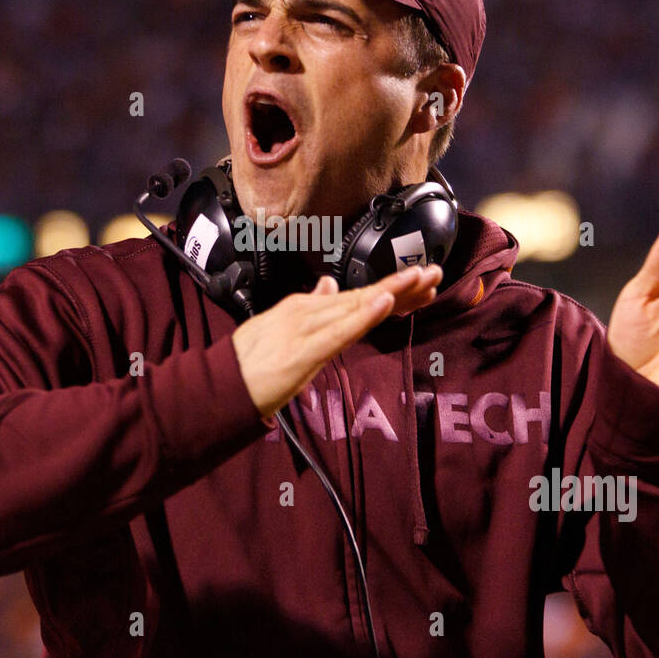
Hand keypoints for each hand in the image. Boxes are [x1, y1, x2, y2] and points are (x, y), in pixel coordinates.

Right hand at [232, 265, 441, 417]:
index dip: (389, 289)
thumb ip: (306, 306)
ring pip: (358, 305)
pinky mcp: (307, 348)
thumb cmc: (248, 361)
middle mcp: (307, 310)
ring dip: (393, 290)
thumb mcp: (276, 325)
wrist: (223, 384)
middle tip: (435, 272)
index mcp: (302, 307)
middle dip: (401, 284)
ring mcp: (307, 327)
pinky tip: (386, 300)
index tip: (418, 282)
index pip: (354, 296)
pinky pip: (342, 330)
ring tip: (423, 278)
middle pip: (363, 295)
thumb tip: (327, 286)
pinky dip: (365, 314)